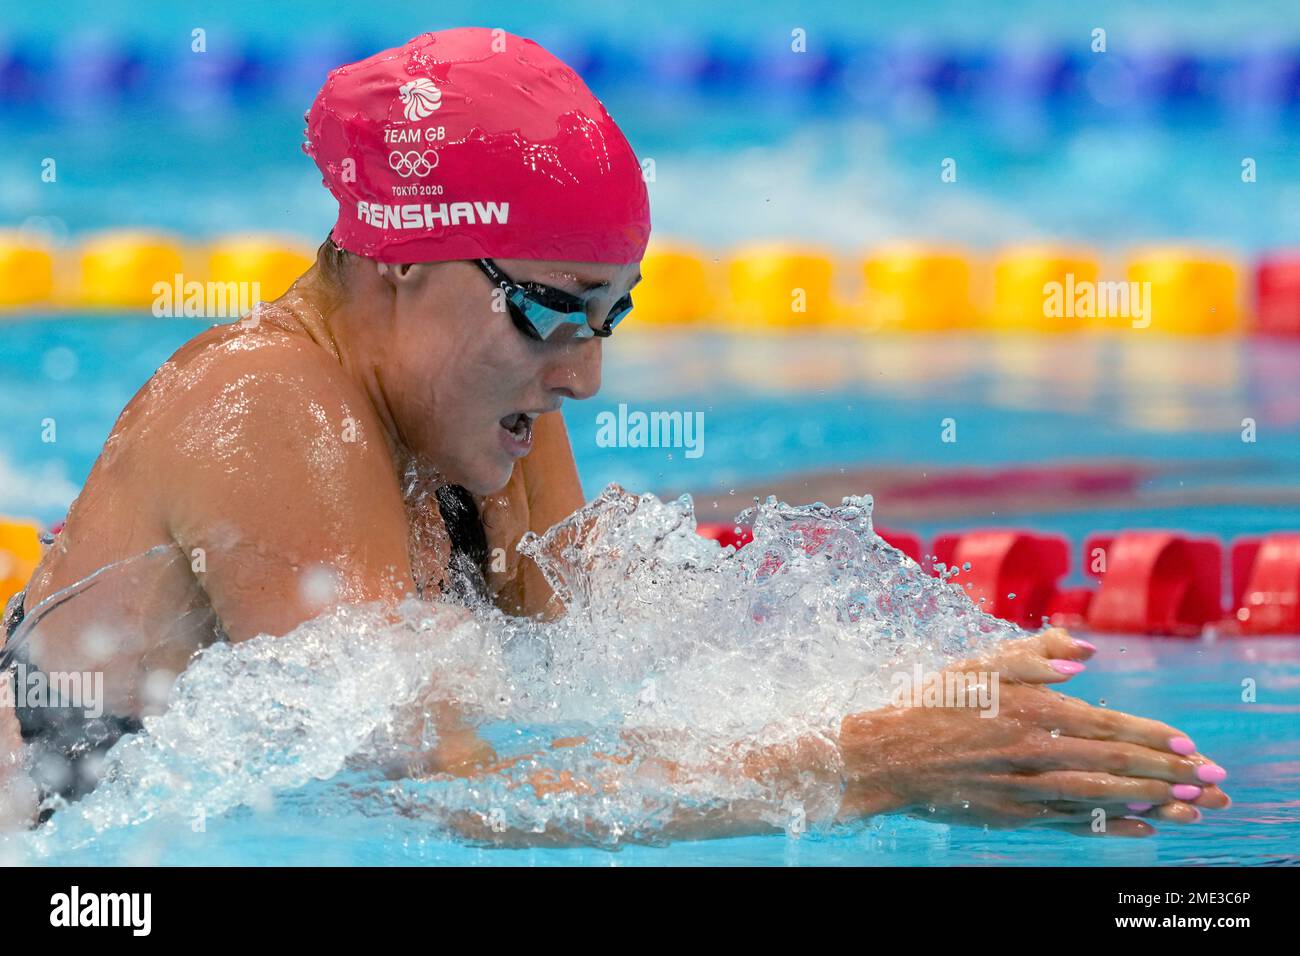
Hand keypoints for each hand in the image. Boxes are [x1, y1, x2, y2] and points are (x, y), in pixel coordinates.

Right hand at [839, 629, 1229, 835]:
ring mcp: (1023, 787)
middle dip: (1170, 772)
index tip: (1189, 744)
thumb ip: (1032, 654)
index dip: (1151, 735)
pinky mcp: (1013, 814)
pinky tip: (1143, 827)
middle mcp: (1032, 751)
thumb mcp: (976, 664)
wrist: (884, 755)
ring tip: (1193, 806)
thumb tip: (1085, 652)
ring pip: (1102, 797)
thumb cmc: (929, 703)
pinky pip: (1074, 822)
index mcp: (1028, 709)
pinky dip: (1112, 825)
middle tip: (1212, 780)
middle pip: (1115, 764)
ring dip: (1153, 801)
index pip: (1106, 724)